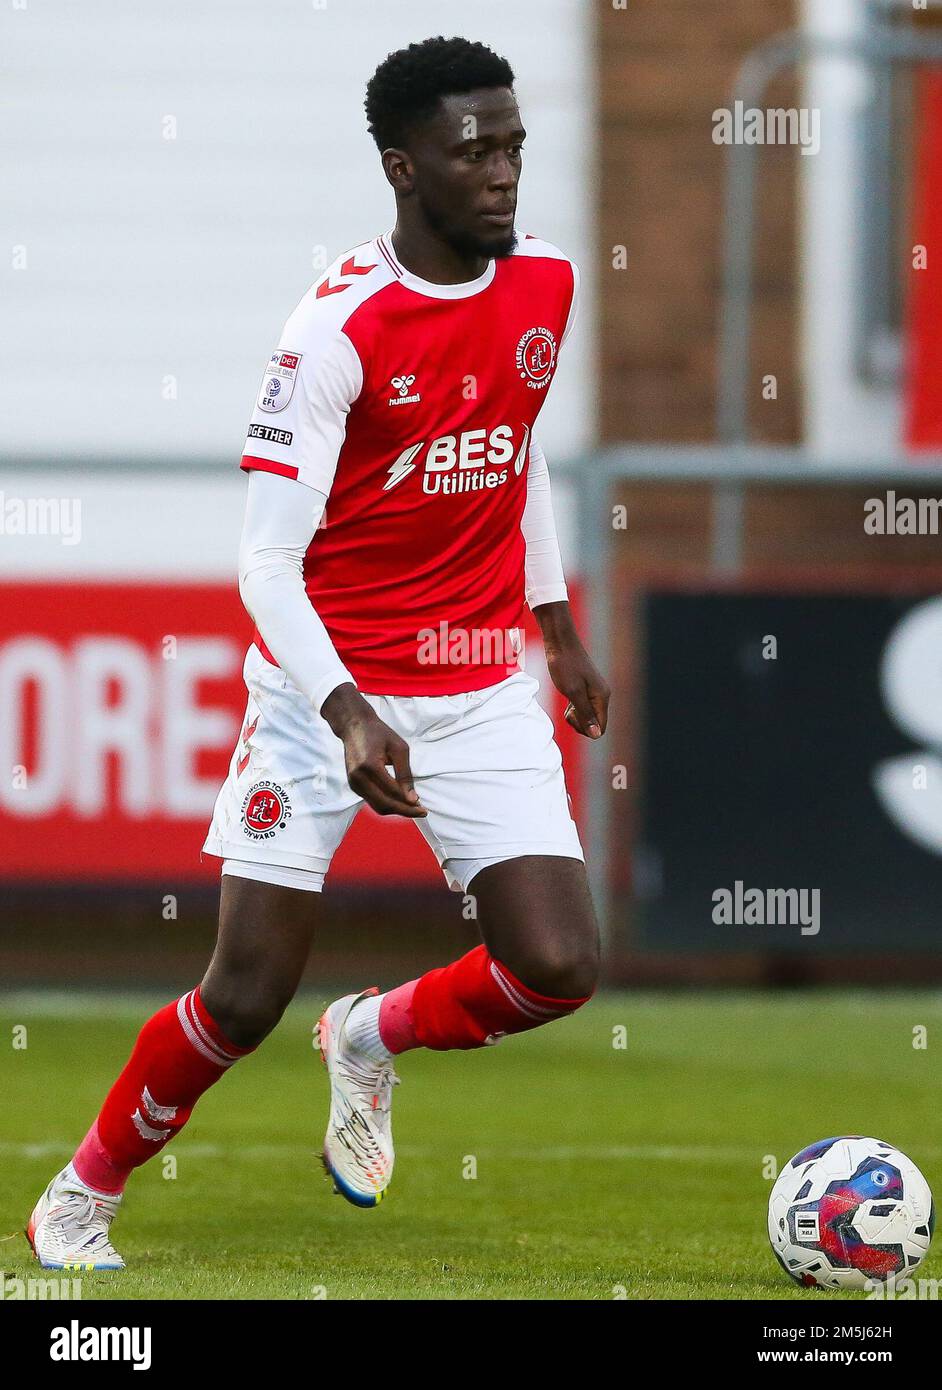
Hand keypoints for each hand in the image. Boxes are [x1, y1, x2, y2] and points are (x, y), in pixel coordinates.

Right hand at [320, 684, 426, 817]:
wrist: (354, 726)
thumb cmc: (379, 734)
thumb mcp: (399, 748)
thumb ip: (405, 774)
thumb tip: (412, 799)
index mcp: (370, 766)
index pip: (393, 793)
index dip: (409, 803)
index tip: (423, 807)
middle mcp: (358, 778)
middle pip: (384, 804)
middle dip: (404, 811)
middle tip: (422, 811)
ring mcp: (354, 783)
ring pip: (377, 806)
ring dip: (396, 810)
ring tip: (413, 808)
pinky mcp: (353, 785)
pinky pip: (372, 801)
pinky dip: (387, 804)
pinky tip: (400, 800)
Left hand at [534, 604, 609, 738]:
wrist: (559, 642)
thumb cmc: (564, 665)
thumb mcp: (573, 692)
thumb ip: (585, 714)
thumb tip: (596, 735)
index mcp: (602, 697)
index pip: (600, 728)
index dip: (585, 729)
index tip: (571, 715)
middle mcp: (602, 695)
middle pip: (594, 723)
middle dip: (579, 722)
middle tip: (567, 709)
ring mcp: (594, 691)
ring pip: (587, 716)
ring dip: (575, 715)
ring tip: (567, 701)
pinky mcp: (586, 688)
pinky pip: (583, 706)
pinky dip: (573, 707)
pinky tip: (567, 697)